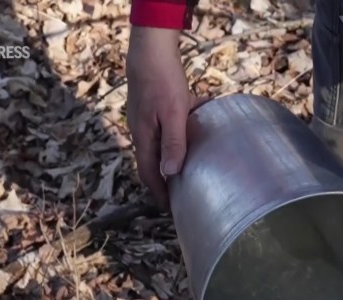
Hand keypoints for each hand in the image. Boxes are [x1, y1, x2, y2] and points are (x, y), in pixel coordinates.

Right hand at [126, 27, 200, 209]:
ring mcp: (146, 118)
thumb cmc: (162, 79)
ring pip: (162, 143)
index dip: (159, 193)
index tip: (171, 209)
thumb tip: (170, 174)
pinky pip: (170, 124)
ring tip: (192, 164)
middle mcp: (142, 131)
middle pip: (153, 162)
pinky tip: (200, 118)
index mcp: (144, 138)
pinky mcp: (154, 106)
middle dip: (166, 179)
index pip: (150, 174)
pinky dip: (182, 127)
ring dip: (175, 154)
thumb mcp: (173, 113)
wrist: (150, 48)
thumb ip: (173, 143)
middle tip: (181, 193)